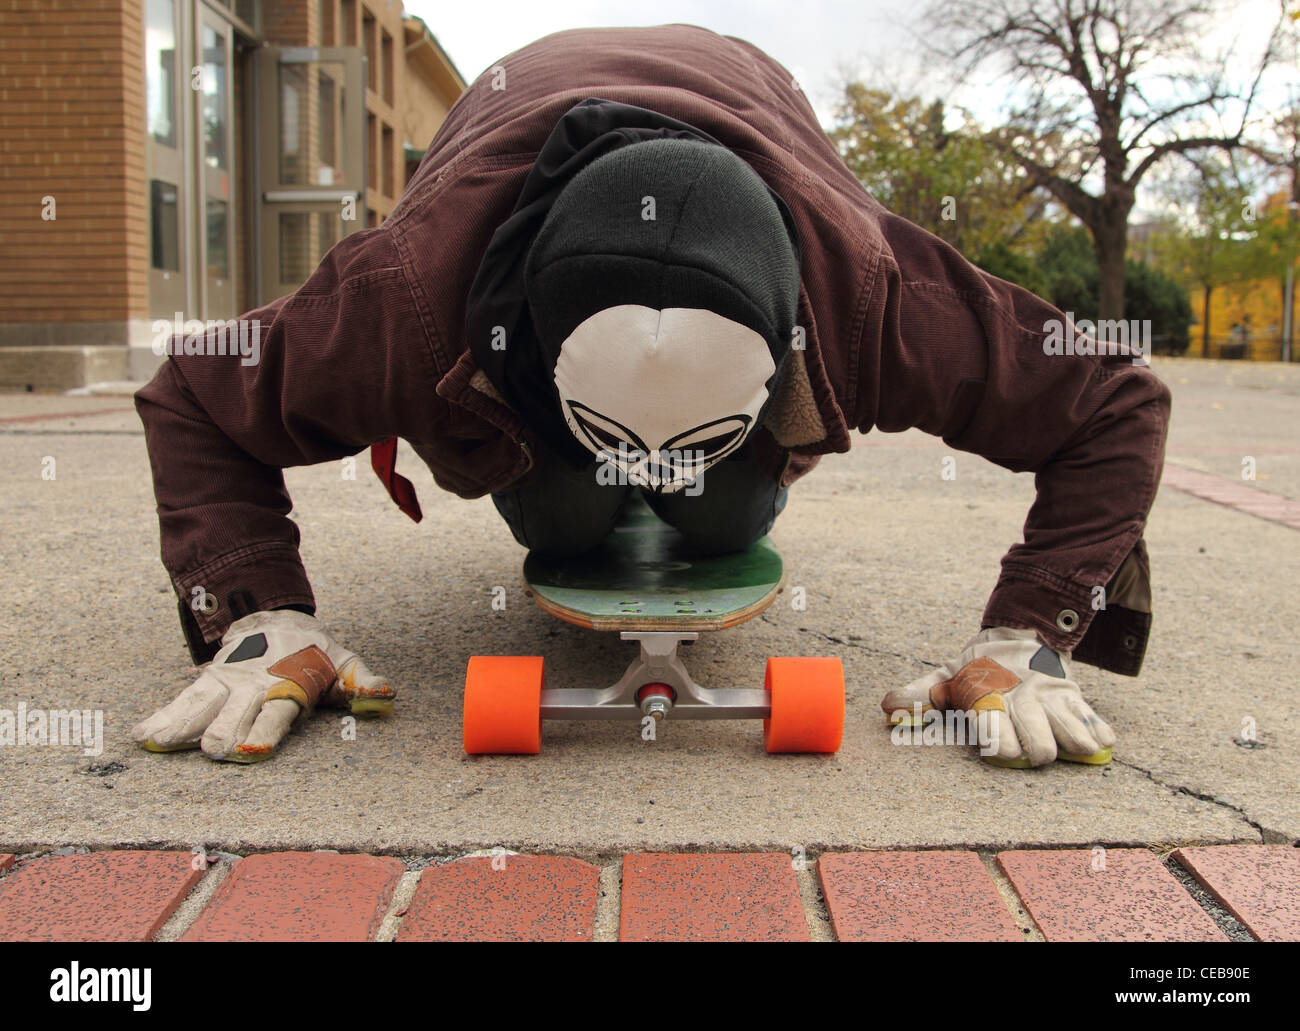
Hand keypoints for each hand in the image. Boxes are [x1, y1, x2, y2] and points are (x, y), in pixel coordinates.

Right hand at [133, 610, 394, 761]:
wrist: (277, 616)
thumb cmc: (314, 653)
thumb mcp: (343, 663)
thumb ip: (363, 684)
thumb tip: (388, 696)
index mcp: (286, 686)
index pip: (275, 714)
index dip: (263, 732)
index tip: (250, 751)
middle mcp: (252, 686)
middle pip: (232, 715)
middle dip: (223, 734)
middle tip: (214, 752)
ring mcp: (225, 683)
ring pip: (200, 706)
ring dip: (182, 725)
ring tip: (158, 744)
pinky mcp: (206, 681)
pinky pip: (181, 701)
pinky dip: (162, 716)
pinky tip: (141, 736)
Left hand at [880, 627, 1114, 767]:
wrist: (1020, 631)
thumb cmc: (979, 667)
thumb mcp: (947, 678)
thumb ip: (918, 696)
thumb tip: (886, 707)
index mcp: (991, 701)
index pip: (999, 745)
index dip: (1000, 751)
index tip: (998, 745)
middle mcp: (1025, 703)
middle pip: (1040, 752)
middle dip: (1036, 754)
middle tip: (1028, 742)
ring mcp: (1054, 701)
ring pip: (1074, 742)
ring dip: (1068, 746)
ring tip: (1057, 737)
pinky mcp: (1078, 698)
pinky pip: (1100, 730)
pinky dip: (1098, 738)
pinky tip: (1086, 734)